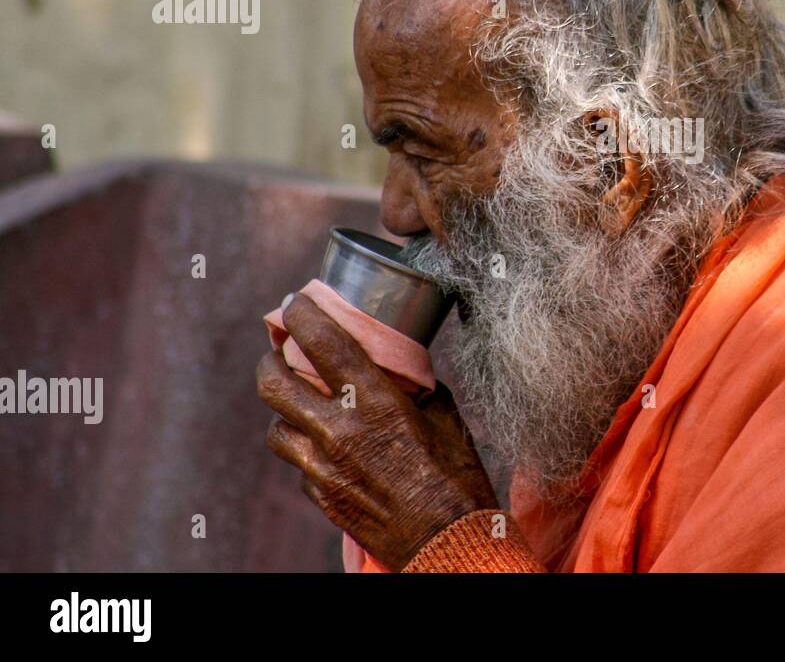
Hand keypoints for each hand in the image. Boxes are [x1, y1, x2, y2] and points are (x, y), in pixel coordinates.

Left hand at [256, 293, 498, 569]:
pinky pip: (297, 465)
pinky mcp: (320, 497)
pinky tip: (326, 447)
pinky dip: (306, 451)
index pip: (321, 342)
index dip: (301, 314)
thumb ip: (414, 387)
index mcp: (374, 402)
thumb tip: (399, 367)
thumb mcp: (444, 416)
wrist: (446, 541)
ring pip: (276, 428)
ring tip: (301, 403)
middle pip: (273, 384)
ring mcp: (323, 469)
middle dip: (270, 360)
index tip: (297, 303)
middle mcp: (339, 432)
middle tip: (280, 351)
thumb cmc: (456, 476)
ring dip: (285, 411)